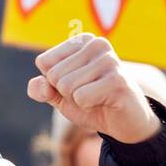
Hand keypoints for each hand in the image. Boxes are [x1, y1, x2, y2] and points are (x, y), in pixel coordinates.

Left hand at [27, 34, 160, 143]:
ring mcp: (110, 61)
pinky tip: (105, 102)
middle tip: (89, 94)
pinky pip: (81, 97)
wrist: (124, 123)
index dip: (54, 83)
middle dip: (66, 93)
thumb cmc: (91, 103)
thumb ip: (42, 89)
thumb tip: (40, 85)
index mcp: (82, 41)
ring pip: (66, 86)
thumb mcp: (59, 96)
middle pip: (54, 75)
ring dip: (78, 101)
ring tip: (97, 98)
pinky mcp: (118, 80)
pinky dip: (88, 106)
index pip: (44, 62)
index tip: (76, 85)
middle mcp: (97, 44)